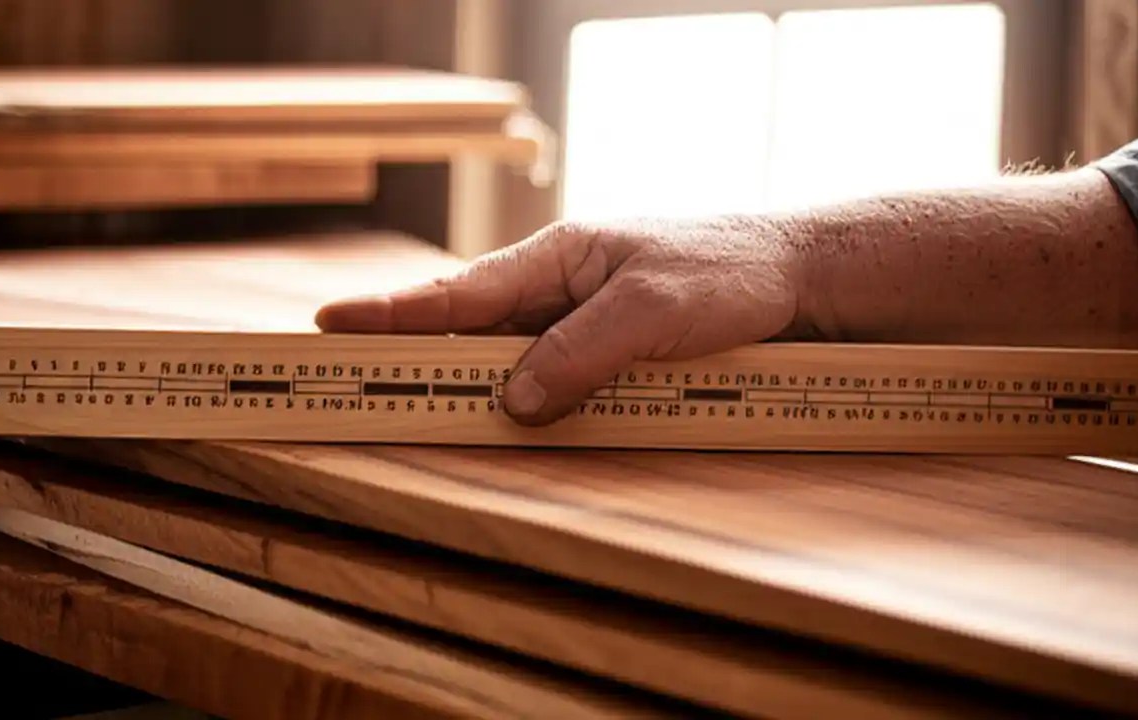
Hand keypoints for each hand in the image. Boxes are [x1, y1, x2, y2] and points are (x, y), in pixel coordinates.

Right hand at [314, 216, 813, 424]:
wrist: (806, 278)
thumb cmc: (732, 270)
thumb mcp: (651, 310)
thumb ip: (579, 354)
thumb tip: (515, 404)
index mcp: (559, 257)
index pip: (460, 291)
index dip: (392, 311)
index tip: (330, 322)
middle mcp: (564, 290)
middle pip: (475, 332)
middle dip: (419, 359)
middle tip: (359, 388)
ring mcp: (588, 323)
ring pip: (516, 364)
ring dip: (482, 392)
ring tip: (426, 417)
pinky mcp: (617, 354)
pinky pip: (561, 383)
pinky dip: (540, 406)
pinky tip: (524, 426)